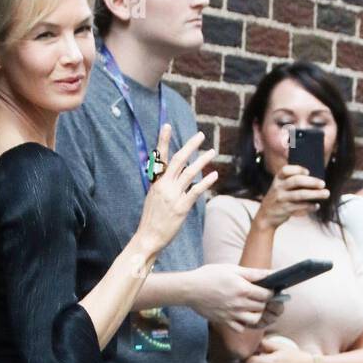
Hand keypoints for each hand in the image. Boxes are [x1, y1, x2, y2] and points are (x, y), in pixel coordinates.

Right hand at [136, 124, 216, 255]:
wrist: (148, 237)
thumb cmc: (152, 219)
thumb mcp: (153, 197)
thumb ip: (163, 184)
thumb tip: (174, 173)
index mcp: (156, 182)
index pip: (159, 157)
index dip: (163, 141)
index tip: (166, 125)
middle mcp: (164, 186)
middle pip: (178, 160)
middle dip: (190, 146)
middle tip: (201, 136)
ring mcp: (173, 196)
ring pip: (189, 172)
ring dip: (202, 160)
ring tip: (212, 152)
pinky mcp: (181, 207)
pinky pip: (195, 191)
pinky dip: (205, 182)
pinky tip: (214, 175)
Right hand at [187, 263, 278, 329]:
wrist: (190, 289)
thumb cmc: (210, 276)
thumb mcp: (232, 269)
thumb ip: (253, 273)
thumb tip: (272, 272)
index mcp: (243, 288)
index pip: (267, 295)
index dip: (270, 292)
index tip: (267, 290)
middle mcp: (239, 303)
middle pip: (262, 307)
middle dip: (263, 302)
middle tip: (258, 296)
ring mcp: (232, 314)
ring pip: (254, 320)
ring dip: (256, 314)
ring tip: (251, 307)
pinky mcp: (224, 321)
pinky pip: (240, 328)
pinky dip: (243, 323)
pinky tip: (239, 315)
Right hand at [253, 162, 329, 231]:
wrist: (265, 217)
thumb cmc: (278, 199)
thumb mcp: (280, 187)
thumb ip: (292, 182)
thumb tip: (315, 181)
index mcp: (278, 179)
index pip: (286, 170)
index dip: (298, 169)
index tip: (308, 172)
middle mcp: (278, 188)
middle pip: (296, 181)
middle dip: (311, 182)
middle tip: (323, 183)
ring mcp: (281, 199)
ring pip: (300, 195)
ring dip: (315, 194)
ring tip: (326, 193)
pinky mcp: (285, 210)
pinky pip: (300, 207)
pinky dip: (310, 206)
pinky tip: (317, 205)